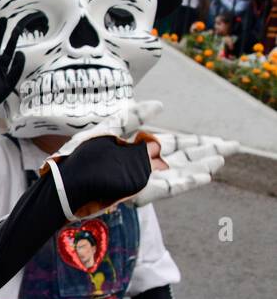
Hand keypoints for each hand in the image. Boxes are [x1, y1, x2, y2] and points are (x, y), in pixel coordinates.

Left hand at [50, 101, 236, 208]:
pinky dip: (187, 182)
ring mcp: (142, 180)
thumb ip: (133, 117)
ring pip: (179, 172)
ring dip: (202, 165)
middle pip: (182, 158)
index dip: (196, 143)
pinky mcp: (138, 192)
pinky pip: (168, 188)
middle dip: (207, 152)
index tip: (217, 141)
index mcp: (136, 151)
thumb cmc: (79, 155)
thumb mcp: (107, 129)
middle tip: (234, 147)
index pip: (173, 145)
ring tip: (222, 158)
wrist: (63, 180)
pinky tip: (205, 176)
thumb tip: (161, 105)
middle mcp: (143, 166)